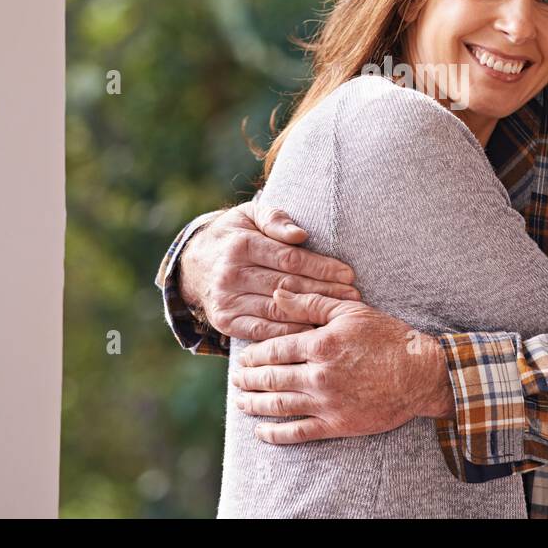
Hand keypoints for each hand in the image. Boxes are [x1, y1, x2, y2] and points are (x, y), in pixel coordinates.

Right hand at [178, 200, 359, 341]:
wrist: (194, 263)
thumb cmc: (234, 234)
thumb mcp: (249, 215)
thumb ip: (274, 218)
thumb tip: (300, 235)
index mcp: (240, 245)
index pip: (289, 260)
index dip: (321, 268)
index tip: (348, 274)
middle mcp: (230, 274)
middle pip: (287, 286)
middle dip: (323, 292)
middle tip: (352, 296)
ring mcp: (226, 300)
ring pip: (277, 310)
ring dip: (310, 314)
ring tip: (338, 315)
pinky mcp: (224, 321)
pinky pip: (261, 330)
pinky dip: (287, 332)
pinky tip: (310, 330)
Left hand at [231, 290, 454, 443]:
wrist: (420, 374)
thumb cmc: (388, 337)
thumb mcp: (350, 310)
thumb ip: (311, 301)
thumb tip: (278, 293)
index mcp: (319, 344)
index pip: (274, 349)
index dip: (254, 354)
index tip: (243, 356)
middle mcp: (318, 375)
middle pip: (270, 378)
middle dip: (248, 379)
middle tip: (235, 379)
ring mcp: (326, 403)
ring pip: (278, 406)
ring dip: (254, 404)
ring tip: (240, 402)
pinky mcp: (337, 425)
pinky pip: (298, 432)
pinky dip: (275, 434)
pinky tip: (260, 431)